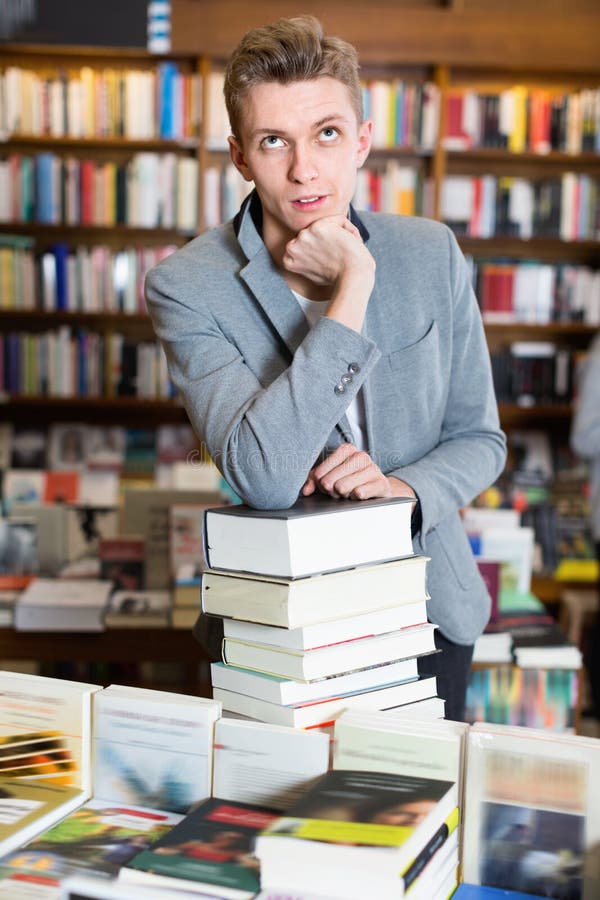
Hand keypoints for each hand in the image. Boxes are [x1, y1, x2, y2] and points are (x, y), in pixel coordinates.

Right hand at [282, 215, 374, 287]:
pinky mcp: (319, 226)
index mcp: (289, 259)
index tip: (330, 261)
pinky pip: (340, 220)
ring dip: (339, 235)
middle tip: (338, 257)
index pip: (306, 244)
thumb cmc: (338, 278)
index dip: (322, 251)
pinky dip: (350, 230)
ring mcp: (304, 235)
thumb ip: (307, 261)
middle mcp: (292, 247)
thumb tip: (310, 251)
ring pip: (328, 225)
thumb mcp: (315, 273)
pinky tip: (350, 244)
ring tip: (344, 251)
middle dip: (329, 242)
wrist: (352, 277)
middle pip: (316, 234)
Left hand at [302, 443, 416, 501]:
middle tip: (340, 490)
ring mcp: (372, 468)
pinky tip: (359, 494)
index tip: (327, 484)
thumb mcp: (330, 476)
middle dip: (332, 491)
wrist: (378, 487)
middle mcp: (360, 455)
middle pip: (329, 481)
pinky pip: (359, 493)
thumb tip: (305, 490)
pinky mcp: (381, 483)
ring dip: (344, 495)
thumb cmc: (351, 480)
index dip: (320, 484)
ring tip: (350, 491)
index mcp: (346, 450)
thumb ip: (314, 480)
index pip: (319, 473)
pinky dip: (355, 498)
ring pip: (343, 488)